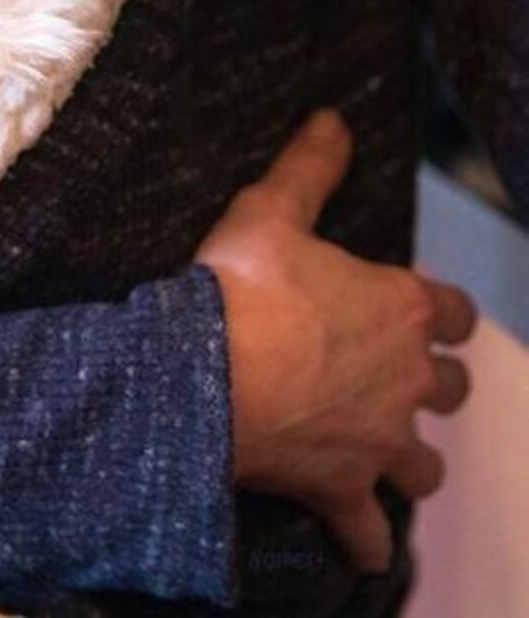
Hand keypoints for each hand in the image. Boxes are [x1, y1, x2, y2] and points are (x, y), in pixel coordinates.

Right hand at [194, 110, 476, 573]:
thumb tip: (335, 115)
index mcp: (397, 308)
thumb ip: (311, 166)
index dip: (439, 314)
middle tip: (387, 378)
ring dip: (409, 460)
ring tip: (380, 452)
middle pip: (449, 391)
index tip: (415, 313)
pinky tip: (355, 538)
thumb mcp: (270, 209)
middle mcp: (405, 380)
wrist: (201, 373)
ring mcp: (378, 441)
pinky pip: (369, 533)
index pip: (454, 313)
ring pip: (424, 466)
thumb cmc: (239, 287)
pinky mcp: (342, 489)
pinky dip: (365, 538)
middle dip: (428, 385)